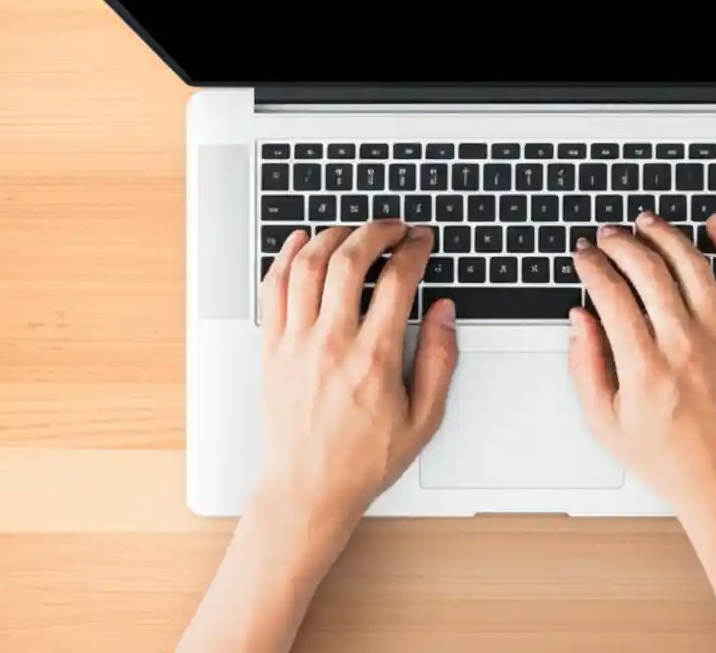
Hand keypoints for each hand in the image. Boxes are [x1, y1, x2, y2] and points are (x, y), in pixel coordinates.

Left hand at [257, 221, 457, 521]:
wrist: (308, 488)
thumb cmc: (362, 459)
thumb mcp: (423, 419)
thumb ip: (439, 361)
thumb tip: (444, 313)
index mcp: (374, 359)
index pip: (397, 281)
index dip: (414, 249)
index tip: (421, 241)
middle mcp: (331, 343)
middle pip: (350, 260)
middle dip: (377, 231)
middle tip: (393, 227)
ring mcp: (295, 343)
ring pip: (308, 264)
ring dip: (334, 236)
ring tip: (354, 232)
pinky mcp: (271, 348)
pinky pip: (272, 287)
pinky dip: (286, 256)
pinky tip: (302, 242)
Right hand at [568, 212, 715, 521]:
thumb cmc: (672, 462)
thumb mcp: (607, 425)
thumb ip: (586, 368)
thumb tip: (579, 320)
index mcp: (645, 367)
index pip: (610, 294)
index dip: (591, 266)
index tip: (583, 256)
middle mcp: (684, 345)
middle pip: (647, 269)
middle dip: (620, 244)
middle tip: (608, 237)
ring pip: (692, 263)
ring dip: (665, 234)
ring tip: (647, 222)